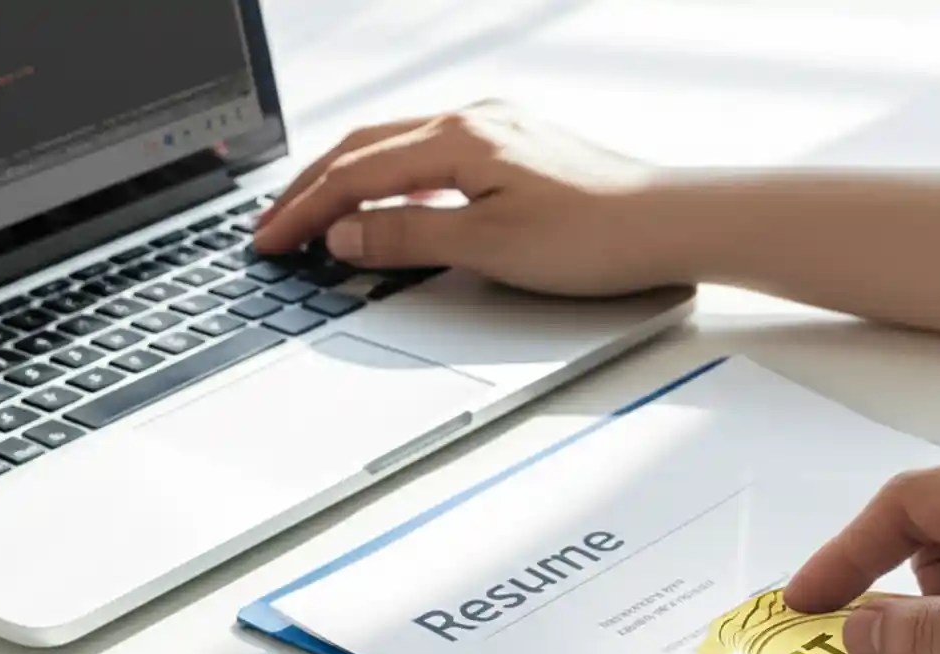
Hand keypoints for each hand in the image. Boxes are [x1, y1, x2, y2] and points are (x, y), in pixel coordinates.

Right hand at [253, 100, 677, 295]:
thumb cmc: (593, 236)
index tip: (268, 241)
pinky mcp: (516, 149)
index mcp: (458, 138)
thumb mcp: (486, 246)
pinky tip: (389, 206)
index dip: (304, 210)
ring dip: (350, 182)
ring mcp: (497, 131)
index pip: (354, 173)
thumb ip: (406, 238)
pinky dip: (393, 183)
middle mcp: (473, 121)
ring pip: (397, 149)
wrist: (671, 225)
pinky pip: (431, 158)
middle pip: (365, 148)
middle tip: (273, 225)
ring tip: (314, 215)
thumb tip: (343, 237)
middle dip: (312, 188)